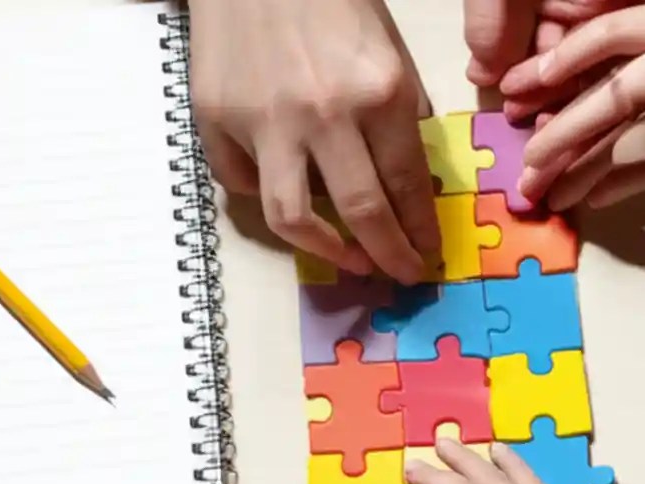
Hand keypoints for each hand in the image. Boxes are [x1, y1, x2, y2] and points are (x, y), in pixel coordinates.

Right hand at [190, 0, 438, 284]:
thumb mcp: (389, 48)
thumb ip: (402, 112)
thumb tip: (409, 178)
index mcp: (379, 91)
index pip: (408, 184)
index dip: (421, 230)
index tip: (428, 254)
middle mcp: (324, 114)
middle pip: (362, 213)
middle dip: (390, 256)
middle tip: (402, 274)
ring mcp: (264, 122)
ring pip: (294, 219)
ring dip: (329, 252)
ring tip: (351, 260)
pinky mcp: (216, 120)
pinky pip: (243, 183)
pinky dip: (268, 198)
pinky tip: (291, 198)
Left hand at [500, 0, 644, 207]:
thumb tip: (592, 48)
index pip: (606, 37)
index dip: (556, 63)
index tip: (520, 86)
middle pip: (606, 100)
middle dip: (556, 132)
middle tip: (523, 156)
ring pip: (621, 146)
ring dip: (575, 173)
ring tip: (542, 192)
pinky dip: (615, 188)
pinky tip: (587, 199)